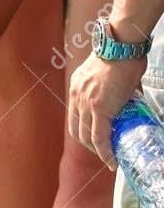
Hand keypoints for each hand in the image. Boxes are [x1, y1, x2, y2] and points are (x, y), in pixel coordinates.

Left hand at [69, 48, 145, 165]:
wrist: (122, 47)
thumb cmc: (122, 57)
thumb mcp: (110, 77)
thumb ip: (114, 91)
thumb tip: (131, 100)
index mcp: (77, 89)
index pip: (75, 117)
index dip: (84, 133)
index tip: (95, 142)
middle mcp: (76, 97)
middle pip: (77, 129)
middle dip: (90, 146)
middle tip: (105, 154)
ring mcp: (85, 102)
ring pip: (87, 136)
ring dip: (98, 151)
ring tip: (110, 159)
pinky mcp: (99, 107)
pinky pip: (99, 136)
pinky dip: (105, 151)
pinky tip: (112, 160)